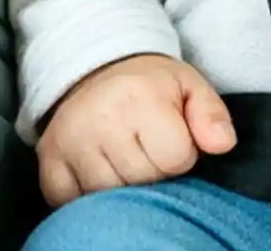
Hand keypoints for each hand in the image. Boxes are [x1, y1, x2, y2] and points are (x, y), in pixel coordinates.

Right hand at [36, 54, 236, 206]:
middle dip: (153, 170)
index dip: (180, 154)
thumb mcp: (190, 86)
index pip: (176, 159)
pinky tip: (98, 168)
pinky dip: (86, 194)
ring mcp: (70, 141)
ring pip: (109, 195)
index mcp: (141, 98)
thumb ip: (212, 115)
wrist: (96, 69)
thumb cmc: (151, 85)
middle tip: (146, 145)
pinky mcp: (48, 158)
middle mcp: (101, 119)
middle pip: (144, 180)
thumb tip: (222, 144)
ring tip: (124, 155)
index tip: (170, 137)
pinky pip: (71, 200)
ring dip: (122, 184)